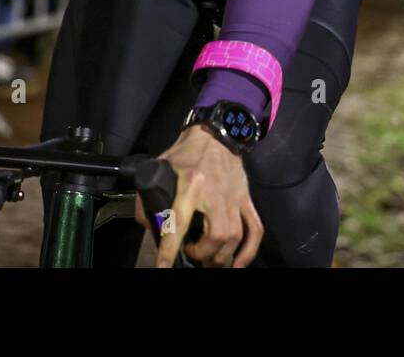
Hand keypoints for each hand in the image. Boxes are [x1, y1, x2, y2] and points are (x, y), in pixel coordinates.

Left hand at [138, 124, 263, 267]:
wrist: (217, 134)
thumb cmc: (186, 152)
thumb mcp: (160, 167)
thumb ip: (148, 197)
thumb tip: (150, 226)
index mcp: (190, 184)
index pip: (179, 221)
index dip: (171, 248)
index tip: (163, 268)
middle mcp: (215, 194)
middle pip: (217, 235)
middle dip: (202, 253)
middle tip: (191, 253)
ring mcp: (234, 198)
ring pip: (234, 237)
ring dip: (220, 255)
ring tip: (207, 257)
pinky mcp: (246, 199)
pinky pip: (255, 229)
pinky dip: (249, 251)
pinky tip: (238, 265)